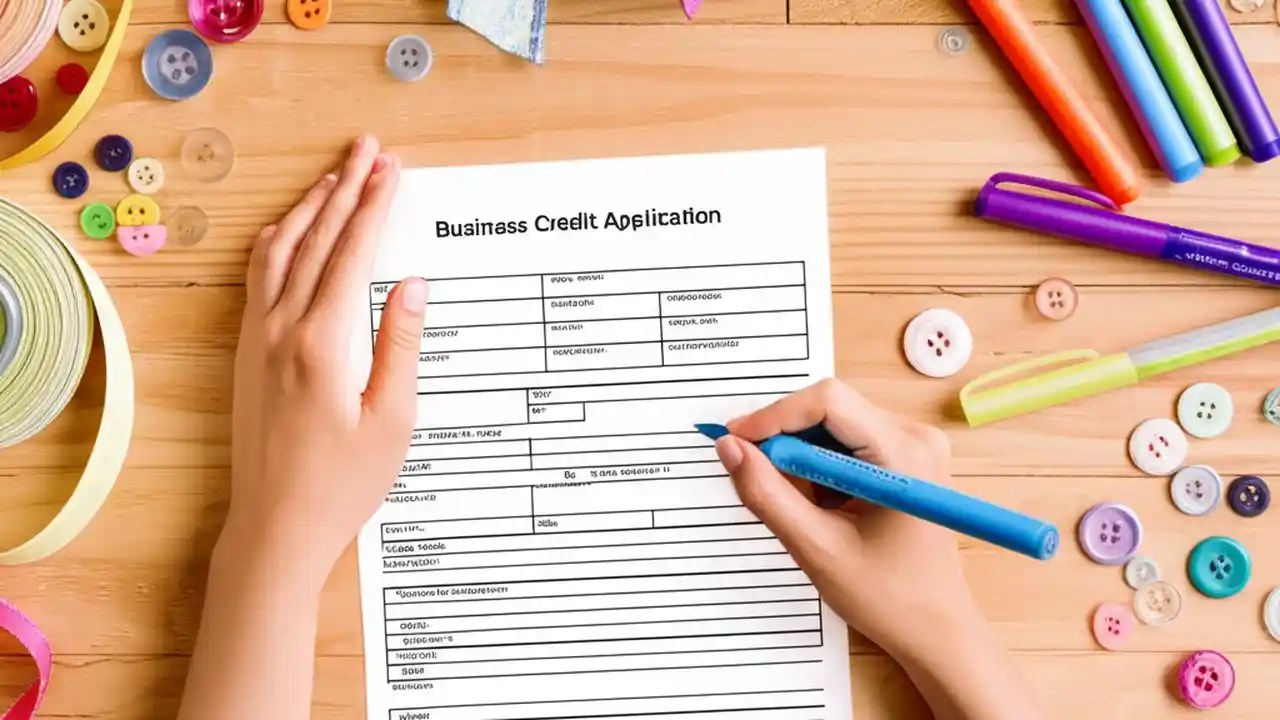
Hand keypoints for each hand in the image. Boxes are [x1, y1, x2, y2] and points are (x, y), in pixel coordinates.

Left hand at [226, 135, 423, 583]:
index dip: (373, 206)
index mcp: (323, 343)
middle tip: (368, 149)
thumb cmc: (342, 484)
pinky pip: (259, 278)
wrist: (275, 527)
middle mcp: (282, 330)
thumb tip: (414, 286)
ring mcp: (257, 340)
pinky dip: (279, 241)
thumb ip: (402, 346)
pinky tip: (292, 231)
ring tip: (336, 176)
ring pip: (279, 252)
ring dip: (309, 208)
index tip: (391, 169)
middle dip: (344, 188)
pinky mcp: (247, 354)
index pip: (352, 254)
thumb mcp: (393, 420)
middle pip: (315, 240)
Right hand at [714, 379, 1042, 719]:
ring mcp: (913, 445)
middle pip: (829, 408)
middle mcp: (916, 437)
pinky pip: (845, 442)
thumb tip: (729, 448)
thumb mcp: (816, 548)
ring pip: (832, 425)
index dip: (774, 416)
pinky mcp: (904, 458)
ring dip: (799, 458)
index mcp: (905, 454)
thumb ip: (767, 494)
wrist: (936, 629)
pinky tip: (819, 508)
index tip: (735, 441)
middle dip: (783, 439)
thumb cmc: (891, 598)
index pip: (828, 401)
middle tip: (753, 478)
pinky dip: (817, 468)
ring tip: (797, 508)